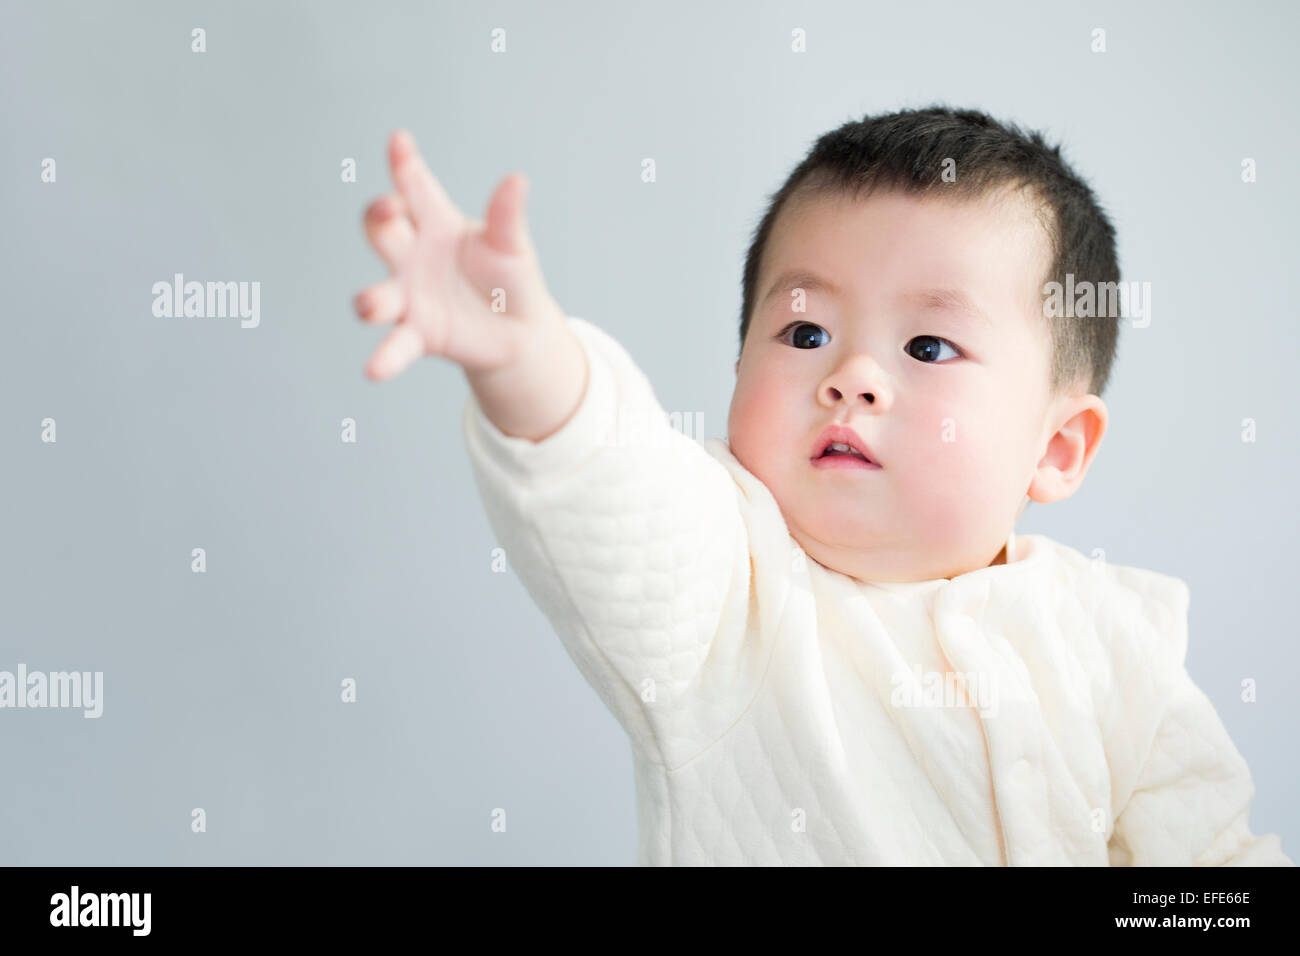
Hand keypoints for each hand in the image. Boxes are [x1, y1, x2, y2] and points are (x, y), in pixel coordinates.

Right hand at [354, 129, 561, 380]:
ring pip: (381, 293)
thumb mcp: (512, 245)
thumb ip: (507, 216)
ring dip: (371, 299)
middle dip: (379, 220)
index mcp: (436, 222)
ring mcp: (409, 295)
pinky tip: (374, 370)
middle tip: (387, 213)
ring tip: (370, 305)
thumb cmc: (509, 277)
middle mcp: (413, 255)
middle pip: (384, 231)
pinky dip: (384, 357)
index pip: (414, 187)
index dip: (403, 164)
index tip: (399, 141)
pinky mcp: (417, 334)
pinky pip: (396, 345)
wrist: (519, 331)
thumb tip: (517, 180)